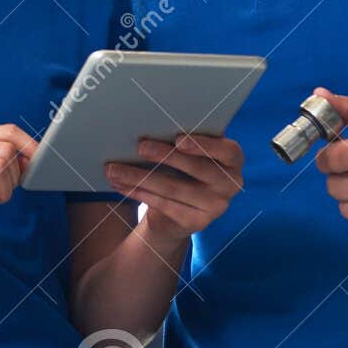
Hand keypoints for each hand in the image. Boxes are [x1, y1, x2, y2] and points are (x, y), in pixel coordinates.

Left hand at [104, 133, 244, 242]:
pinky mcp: (195, 223)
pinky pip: (163, 204)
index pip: (228, 151)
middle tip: (140, 146)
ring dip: (140, 176)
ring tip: (114, 168)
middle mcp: (230, 185)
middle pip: (197, 169)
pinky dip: (137, 192)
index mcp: (233, 161)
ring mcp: (215, 207)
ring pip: (173, 188)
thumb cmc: (183, 169)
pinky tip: (119, 184)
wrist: (179, 212)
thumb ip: (183, 141)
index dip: (204, 145)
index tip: (178, 138)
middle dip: (165, 156)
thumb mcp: (189, 154)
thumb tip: (153, 124)